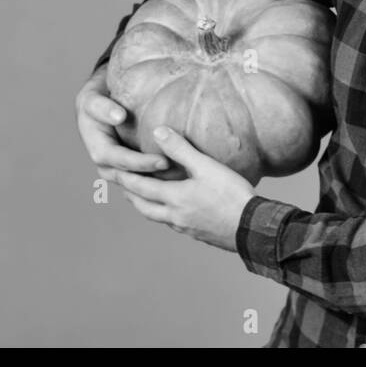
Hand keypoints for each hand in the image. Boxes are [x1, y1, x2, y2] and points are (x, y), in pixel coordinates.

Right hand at [74, 64, 170, 180]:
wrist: (101, 101)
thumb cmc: (98, 97)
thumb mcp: (93, 98)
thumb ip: (102, 107)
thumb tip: (119, 117)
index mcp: (96, 146)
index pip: (118, 160)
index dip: (139, 163)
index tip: (163, 161)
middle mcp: (105, 162)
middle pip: (128, 176)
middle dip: (153, 176)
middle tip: (179, 173)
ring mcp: (116, 167)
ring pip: (136, 183)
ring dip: (157, 183)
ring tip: (182, 179)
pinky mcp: (129, 168)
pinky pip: (143, 179)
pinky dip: (159, 181)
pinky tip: (180, 179)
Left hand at [111, 126, 256, 252]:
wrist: (252, 228)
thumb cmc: (231, 195)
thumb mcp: (206, 167)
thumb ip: (181, 150)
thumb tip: (158, 132)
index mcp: (174, 198)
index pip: (141, 187)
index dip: (126, 179)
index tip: (113, 171)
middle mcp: (175, 216)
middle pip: (144, 207)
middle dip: (131, 196)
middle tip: (122, 187)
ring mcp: (187, 228)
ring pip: (158, 218)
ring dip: (146, 207)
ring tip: (144, 199)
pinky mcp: (199, 234)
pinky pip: (174, 224)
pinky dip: (165, 216)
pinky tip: (174, 212)